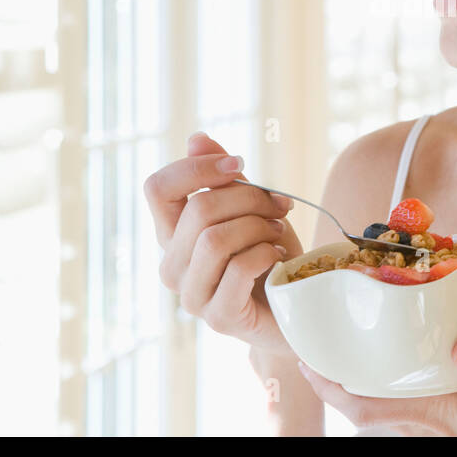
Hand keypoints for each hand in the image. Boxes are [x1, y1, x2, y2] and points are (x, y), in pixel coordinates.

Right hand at [144, 132, 303, 354]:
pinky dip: (265, 254)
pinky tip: (278, 257)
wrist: (299, 307)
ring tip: (278, 233)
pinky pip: (237, 270)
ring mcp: (192, 296)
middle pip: (199, 209)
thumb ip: (223, 178)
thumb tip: (197, 138)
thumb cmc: (271, 255)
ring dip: (259, 227)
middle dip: (250, 198)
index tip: (239, 166)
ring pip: (215, 239)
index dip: (197, 167)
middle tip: (280, 205)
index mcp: (172, 235)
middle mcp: (172, 266)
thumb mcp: (251, 209)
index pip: (157, 188)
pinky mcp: (218, 318)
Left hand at [296, 333, 456, 435]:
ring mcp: (438, 432)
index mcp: (438, 415)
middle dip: (336, 385)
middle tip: (315, 355)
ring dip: (358, 391)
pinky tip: (396, 376)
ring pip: (382, 414)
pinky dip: (387, 395)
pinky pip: (405, 413)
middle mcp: (429, 427)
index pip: (368, 406)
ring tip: (346, 361)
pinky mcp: (451, 430)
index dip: (332, 386)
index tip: (306, 361)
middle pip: (366, 410)